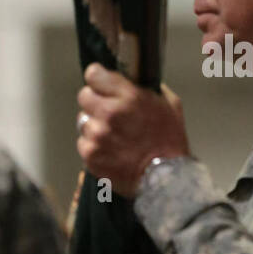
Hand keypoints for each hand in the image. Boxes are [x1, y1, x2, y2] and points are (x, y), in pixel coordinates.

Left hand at [76, 66, 189, 198]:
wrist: (166, 179)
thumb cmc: (170, 141)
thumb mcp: (169, 104)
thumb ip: (148, 89)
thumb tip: (134, 81)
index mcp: (128, 97)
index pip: (94, 74)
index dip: (98, 79)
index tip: (102, 84)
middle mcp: (109, 113)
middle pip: (83, 96)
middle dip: (95, 102)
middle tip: (108, 112)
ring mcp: (97, 135)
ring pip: (82, 121)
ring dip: (94, 125)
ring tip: (112, 136)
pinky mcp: (90, 155)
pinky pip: (83, 143)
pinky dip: (93, 146)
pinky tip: (110, 151)